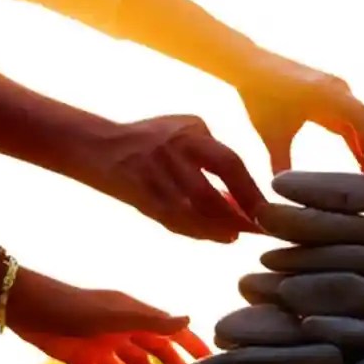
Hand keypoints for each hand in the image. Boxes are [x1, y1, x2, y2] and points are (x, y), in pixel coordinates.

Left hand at [9, 279, 211, 363]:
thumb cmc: (72, 305)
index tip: (213, 360)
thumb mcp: (115, 315)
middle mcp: (121, 331)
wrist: (26, 308)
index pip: (171, 332)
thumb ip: (152, 321)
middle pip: (154, 354)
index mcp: (134, 316)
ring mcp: (102, 346)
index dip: (192, 345)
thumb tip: (189, 320)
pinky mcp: (81, 360)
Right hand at [77, 115, 264, 242]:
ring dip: (217, 228)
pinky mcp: (140, 197)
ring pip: (192, 213)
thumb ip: (211, 153)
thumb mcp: (184, 128)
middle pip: (210, 193)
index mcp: (189, 133)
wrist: (97, 145)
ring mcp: (153, 177)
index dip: (249, 191)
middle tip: (256, 230)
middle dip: (236, 215)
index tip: (266, 210)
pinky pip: (173, 221)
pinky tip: (213, 236)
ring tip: (234, 235)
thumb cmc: (150, 137)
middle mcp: (171, 153)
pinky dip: (195, 231)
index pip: (229, 164)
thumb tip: (240, 192)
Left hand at [240, 57, 363, 176]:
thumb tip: (286, 194)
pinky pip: (351, 118)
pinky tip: (357, 162)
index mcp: (333, 97)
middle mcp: (341, 90)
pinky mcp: (331, 93)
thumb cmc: (260, 96)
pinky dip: (356, 139)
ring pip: (363, 122)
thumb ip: (281, 164)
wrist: (249, 65)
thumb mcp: (272, 135)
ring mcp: (338, 90)